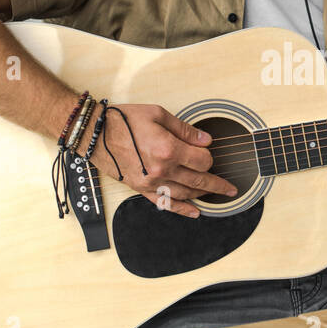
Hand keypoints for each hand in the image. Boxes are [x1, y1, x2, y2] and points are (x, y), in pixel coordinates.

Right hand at [78, 103, 235, 217]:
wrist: (95, 133)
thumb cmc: (124, 120)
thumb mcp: (158, 114)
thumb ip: (185, 129)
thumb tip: (205, 140)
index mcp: (168, 149)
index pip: (202, 160)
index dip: (209, 155)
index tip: (207, 150)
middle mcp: (162, 169)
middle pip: (199, 180)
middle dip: (218, 184)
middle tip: (231, 188)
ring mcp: (151, 182)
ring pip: (186, 193)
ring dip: (204, 195)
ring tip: (216, 194)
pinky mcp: (141, 189)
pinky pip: (166, 203)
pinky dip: (182, 209)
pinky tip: (195, 212)